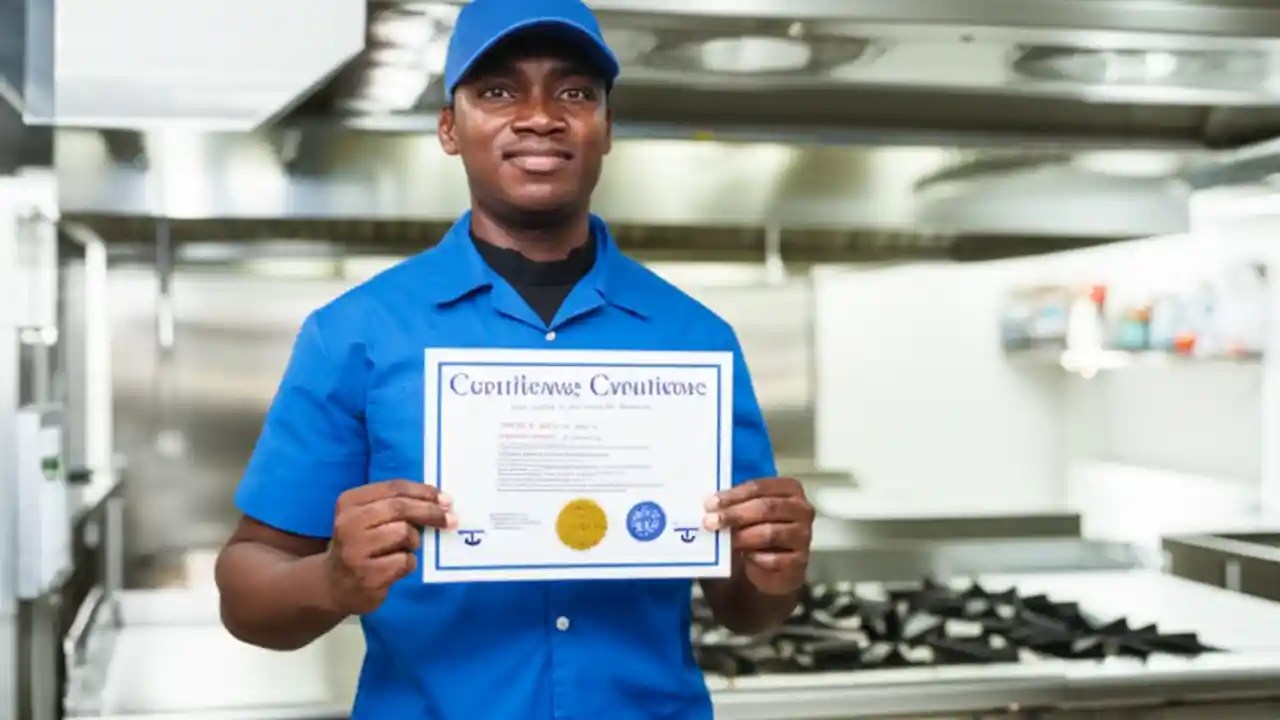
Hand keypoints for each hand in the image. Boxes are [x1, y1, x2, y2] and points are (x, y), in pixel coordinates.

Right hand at [323, 479, 456, 614]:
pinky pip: (405, 561)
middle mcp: (348, 523)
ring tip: (406, 548)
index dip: (424, 491)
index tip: (445, 499)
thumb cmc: (360, 545)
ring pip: (405, 533)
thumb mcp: (368, 519)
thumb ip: (395, 506)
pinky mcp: (367, 576)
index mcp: (349, 502)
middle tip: (451, 519)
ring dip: (415, 540)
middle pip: (400, 508)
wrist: (334, 586)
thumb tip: (441, 501)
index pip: (394, 488)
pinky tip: (397, 566)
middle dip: (430, 512)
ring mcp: (355, 551)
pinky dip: (409, 562)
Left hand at [703, 477, 813, 595]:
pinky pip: (775, 559)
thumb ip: (734, 506)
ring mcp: (803, 536)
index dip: (733, 495)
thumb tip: (710, 507)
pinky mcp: (799, 562)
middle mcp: (801, 510)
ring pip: (770, 533)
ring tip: (724, 541)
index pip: (759, 487)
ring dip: (743, 537)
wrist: (767, 569)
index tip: (711, 504)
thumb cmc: (754, 532)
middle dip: (735, 514)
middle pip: (766, 507)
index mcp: (789, 489)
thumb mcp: (745, 514)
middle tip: (711, 522)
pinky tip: (745, 559)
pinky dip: (757, 559)